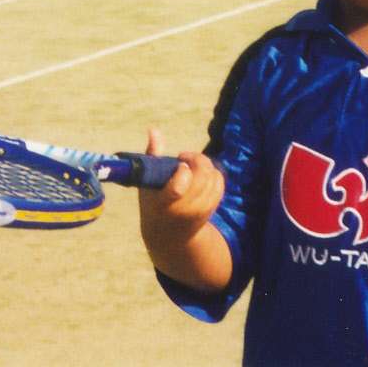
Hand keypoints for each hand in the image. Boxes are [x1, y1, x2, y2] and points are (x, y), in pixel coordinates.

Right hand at [137, 126, 226, 272]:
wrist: (169, 238)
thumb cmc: (153, 204)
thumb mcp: (147, 183)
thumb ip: (152, 156)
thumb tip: (153, 129)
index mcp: (163, 203)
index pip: (178, 188)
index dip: (183, 171)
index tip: (178, 164)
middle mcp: (183, 210)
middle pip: (201, 178)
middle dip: (196, 160)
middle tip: (184, 158)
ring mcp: (199, 211)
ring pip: (212, 178)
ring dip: (204, 165)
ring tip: (192, 166)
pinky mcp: (210, 210)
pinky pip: (220, 184)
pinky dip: (214, 173)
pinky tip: (202, 173)